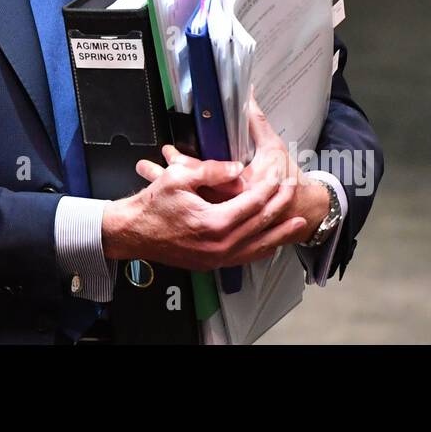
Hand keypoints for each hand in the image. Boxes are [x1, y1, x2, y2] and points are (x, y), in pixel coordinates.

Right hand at [101, 86, 327, 268]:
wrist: (132, 233)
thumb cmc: (151, 205)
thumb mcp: (178, 178)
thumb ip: (210, 170)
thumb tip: (237, 168)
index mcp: (213, 223)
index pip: (253, 203)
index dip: (270, 188)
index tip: (281, 176)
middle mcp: (219, 245)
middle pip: (260, 225)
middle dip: (280, 206)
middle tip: (294, 191)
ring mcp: (216, 258)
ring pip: (258, 247)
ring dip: (279, 234)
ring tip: (297, 224)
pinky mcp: (212, 263)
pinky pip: (245, 258)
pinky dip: (262, 249)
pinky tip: (271, 244)